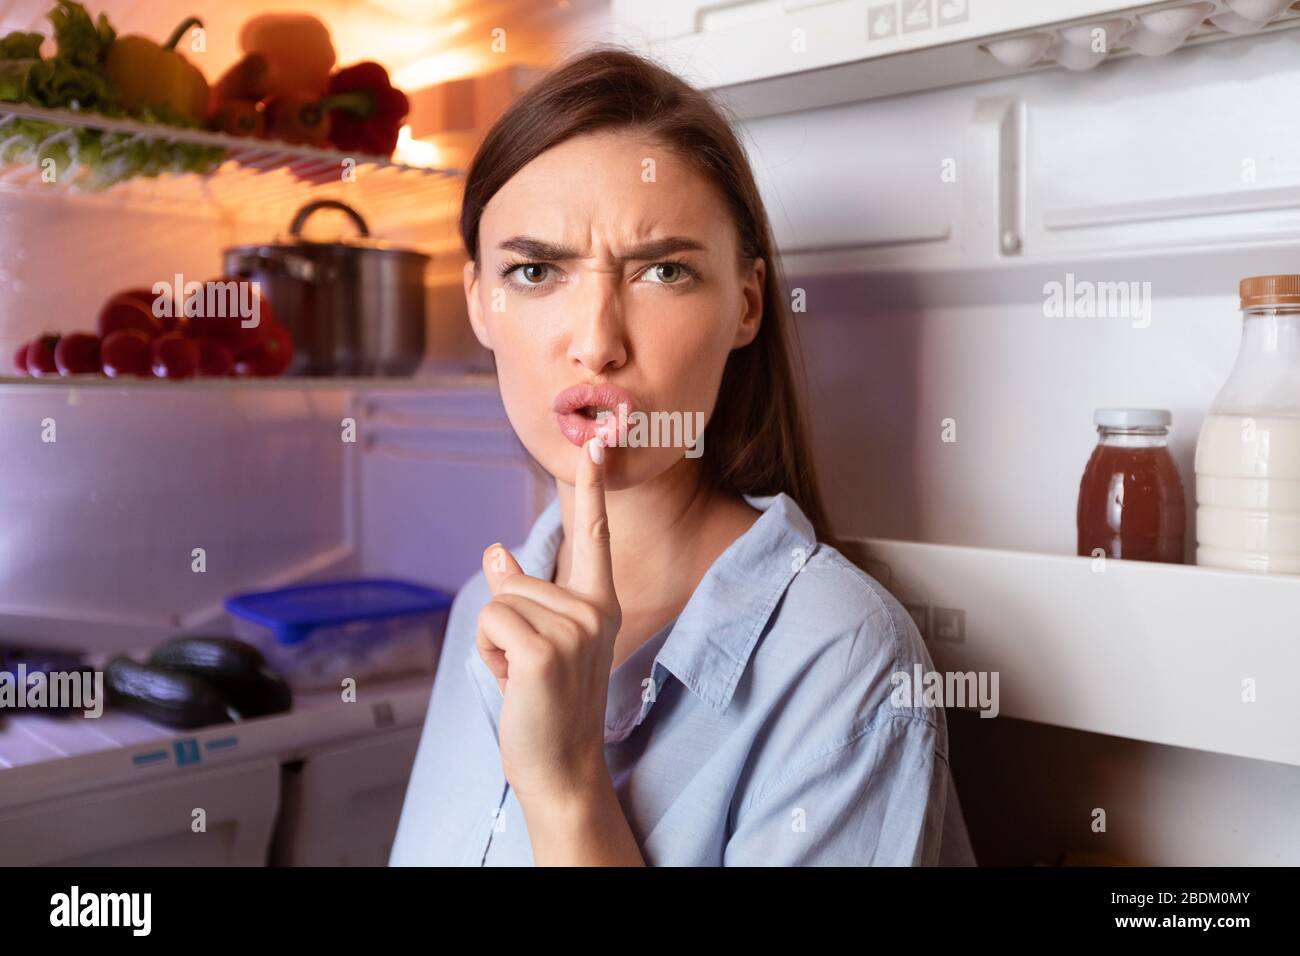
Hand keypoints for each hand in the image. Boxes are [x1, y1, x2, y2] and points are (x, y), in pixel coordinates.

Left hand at [476, 433, 621, 805]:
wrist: (561, 769)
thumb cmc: (548, 707)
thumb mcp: (538, 643)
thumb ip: (522, 594)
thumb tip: (495, 550)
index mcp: (600, 605)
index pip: (594, 537)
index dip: (593, 488)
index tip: (597, 442)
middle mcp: (593, 611)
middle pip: (515, 581)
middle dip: (505, 625)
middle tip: (529, 672)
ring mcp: (573, 631)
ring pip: (499, 602)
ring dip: (495, 644)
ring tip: (524, 680)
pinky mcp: (543, 652)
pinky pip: (490, 622)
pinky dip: (489, 655)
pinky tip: (514, 684)